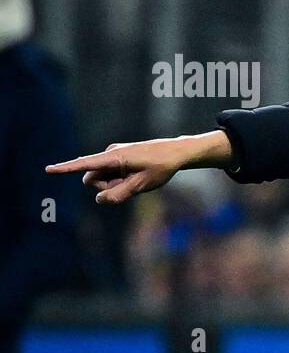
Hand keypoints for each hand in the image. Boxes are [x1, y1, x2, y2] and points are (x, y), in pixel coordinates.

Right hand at [45, 133, 227, 204]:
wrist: (176, 153)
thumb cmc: (160, 167)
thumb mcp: (141, 185)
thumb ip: (119, 194)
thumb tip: (99, 200)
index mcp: (114, 157)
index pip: (85, 165)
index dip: (66, 169)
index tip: (48, 170)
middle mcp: (110, 154)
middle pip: (92, 178)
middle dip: (104, 188)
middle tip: (129, 186)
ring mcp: (113, 155)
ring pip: (101, 178)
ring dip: (113, 184)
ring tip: (135, 179)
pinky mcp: (118, 158)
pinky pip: (110, 174)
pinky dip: (118, 180)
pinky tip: (135, 176)